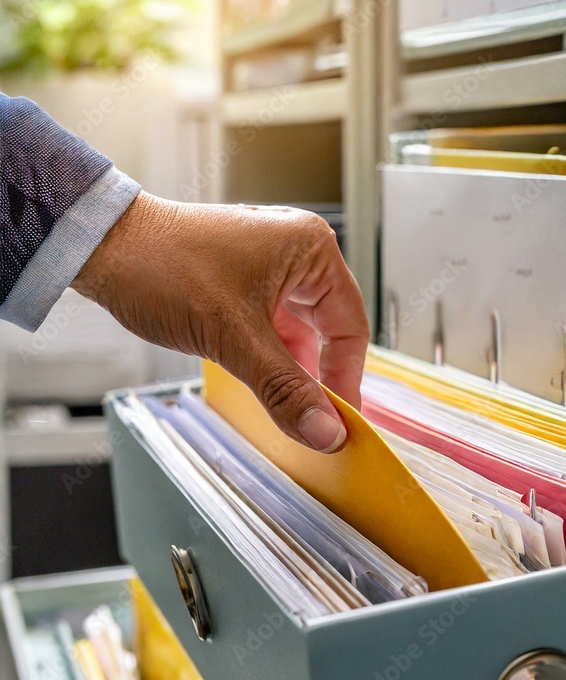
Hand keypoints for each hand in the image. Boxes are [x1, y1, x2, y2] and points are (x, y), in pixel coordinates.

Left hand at [73, 193, 368, 452]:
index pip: (350, 328)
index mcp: (310, 249)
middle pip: (329, 331)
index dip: (346, 380)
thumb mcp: (234, 338)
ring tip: (286, 406)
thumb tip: (324, 430)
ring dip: (292, 371)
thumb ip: (285, 389)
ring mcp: (271, 266)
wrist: (102, 249)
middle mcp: (297, 252)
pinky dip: (270, 359)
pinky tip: (263, 385)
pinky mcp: (246, 282)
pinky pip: (273, 330)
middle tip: (315, 420)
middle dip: (318, 377)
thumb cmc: (161, 266)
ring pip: (300, 334)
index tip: (338, 421)